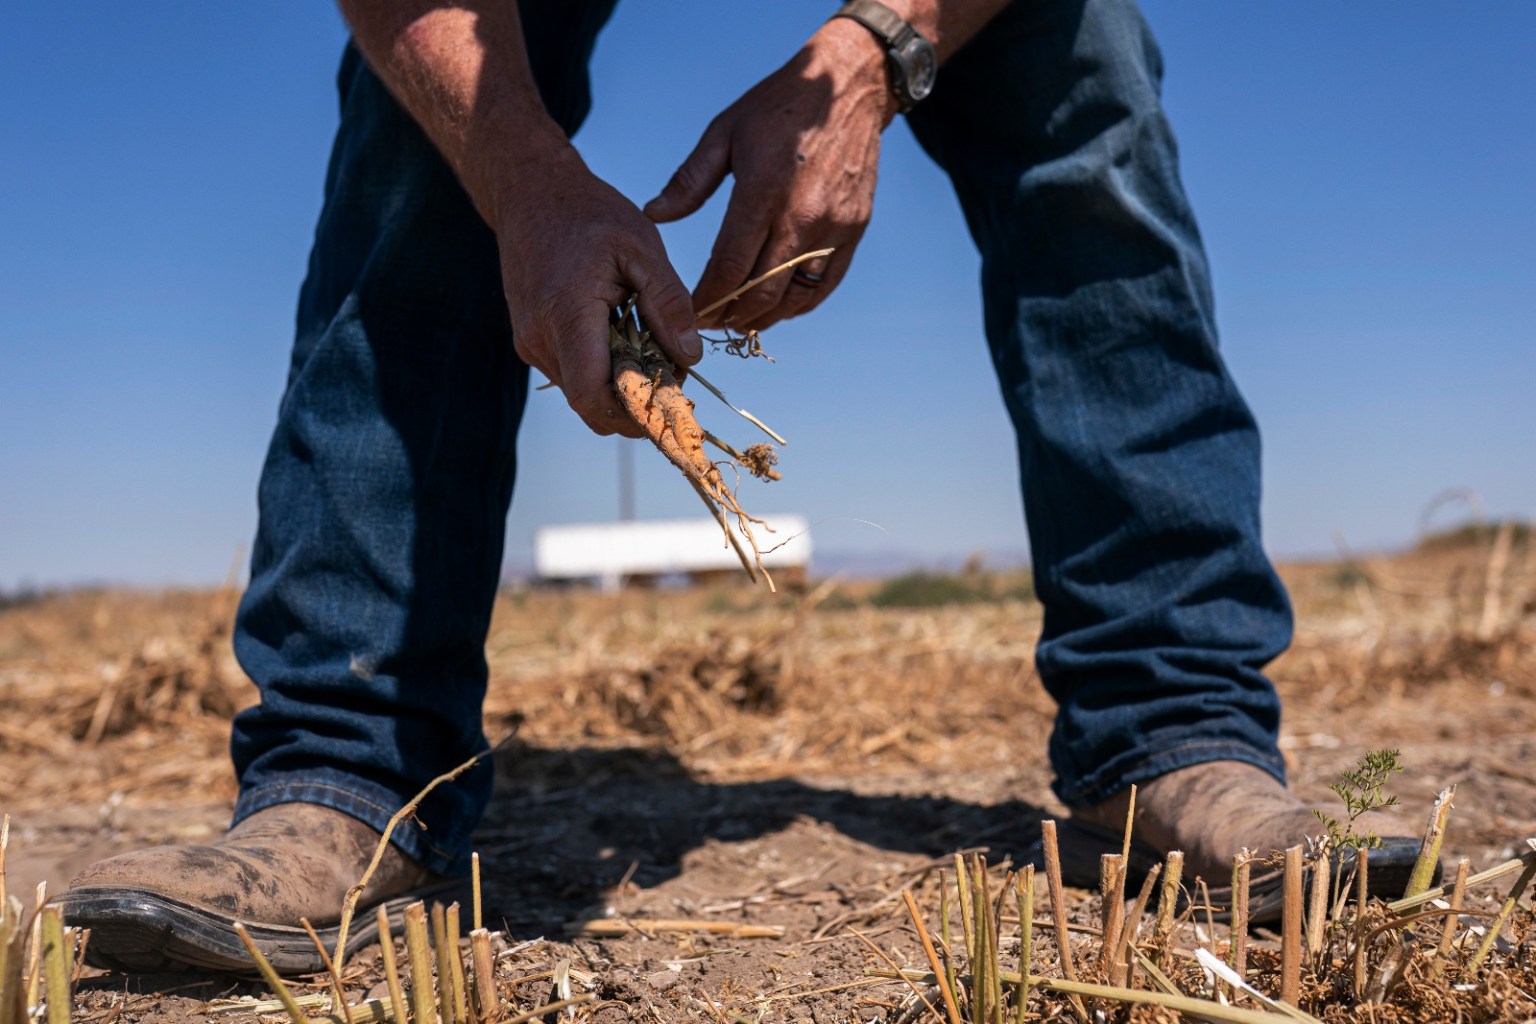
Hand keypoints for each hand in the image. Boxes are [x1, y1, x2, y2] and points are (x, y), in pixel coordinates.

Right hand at [491, 147, 701, 436]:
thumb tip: (690, 357)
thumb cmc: (589, 214)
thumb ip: (668, 303)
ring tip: (658, 354)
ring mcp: (531, 344)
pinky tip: (631, 344)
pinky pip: (573, 374)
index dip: (634, 414)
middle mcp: (540, 340)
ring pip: (583, 394)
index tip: (672, 405)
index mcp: (566, 315)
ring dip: (623, 388)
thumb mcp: (641, 248)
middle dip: (637, 405)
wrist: (531, 193)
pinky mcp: (532, 342)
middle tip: (676, 380)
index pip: (593, 397)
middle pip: (592, 405)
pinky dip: (606, 373)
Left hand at [645, 19, 894, 331]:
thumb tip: (655, 214)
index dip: (706, 298)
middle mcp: (802, 216)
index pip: (729, 266)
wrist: (846, 88)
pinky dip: (798, 305)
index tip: (689, 310)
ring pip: (795, 297)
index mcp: (763, 191)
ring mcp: (833, 227)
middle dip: (730, 315)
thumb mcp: (725, 132)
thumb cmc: (777, 107)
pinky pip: (824, 285)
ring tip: (739, 319)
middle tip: (710, 322)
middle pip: (761, 291)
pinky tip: (776, 307)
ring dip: (764, 317)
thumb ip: (689, 181)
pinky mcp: (854, 230)